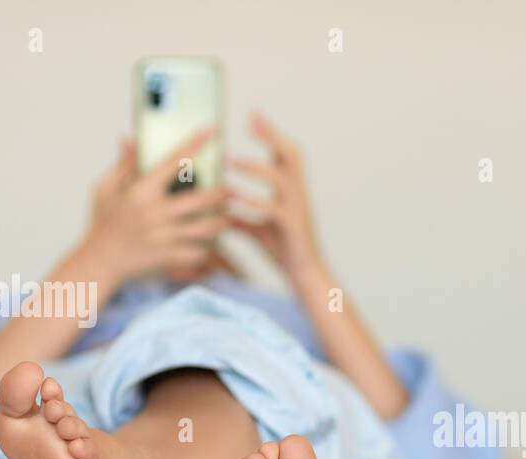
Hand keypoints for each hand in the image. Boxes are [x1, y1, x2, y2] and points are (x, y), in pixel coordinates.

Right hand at [78, 130, 229, 286]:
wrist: (101, 260)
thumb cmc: (103, 221)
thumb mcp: (105, 188)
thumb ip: (123, 165)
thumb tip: (130, 139)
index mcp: (141, 191)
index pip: (174, 161)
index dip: (194, 144)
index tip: (211, 132)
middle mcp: (156, 213)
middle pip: (202, 198)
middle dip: (222, 193)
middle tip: (231, 190)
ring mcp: (164, 236)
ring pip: (207, 227)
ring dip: (222, 221)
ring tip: (227, 216)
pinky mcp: (169, 256)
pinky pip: (200, 251)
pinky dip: (209, 246)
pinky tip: (213, 241)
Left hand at [228, 113, 324, 282]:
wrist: (305, 275)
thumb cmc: (284, 251)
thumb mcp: (258, 229)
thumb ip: (241, 216)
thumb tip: (221, 209)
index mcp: (291, 191)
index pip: (283, 154)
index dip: (271, 134)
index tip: (253, 116)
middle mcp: (298, 194)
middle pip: (291, 155)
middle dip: (272, 135)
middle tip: (252, 119)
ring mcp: (297, 210)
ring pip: (282, 179)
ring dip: (256, 168)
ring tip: (231, 161)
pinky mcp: (293, 228)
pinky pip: (274, 210)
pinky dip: (255, 202)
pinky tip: (236, 199)